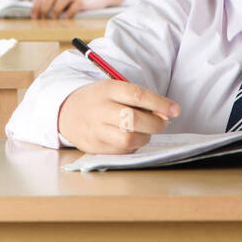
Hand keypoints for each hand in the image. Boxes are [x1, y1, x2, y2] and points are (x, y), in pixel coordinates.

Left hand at [29, 0, 124, 18]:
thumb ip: (51, 3)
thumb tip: (38, 17)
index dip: (36, 5)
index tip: (34, 17)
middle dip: (44, 9)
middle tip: (43, 20)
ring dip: (56, 11)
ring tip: (55, 20)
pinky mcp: (83, 0)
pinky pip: (75, 6)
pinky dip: (70, 12)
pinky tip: (67, 18)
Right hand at [57, 80, 179, 153]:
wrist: (66, 112)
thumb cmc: (98, 99)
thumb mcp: (114, 89)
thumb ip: (137, 100)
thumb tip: (164, 114)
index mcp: (107, 89)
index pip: (137, 95)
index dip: (160, 104)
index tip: (175, 110)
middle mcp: (100, 109)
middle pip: (134, 120)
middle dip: (155, 124)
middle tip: (163, 122)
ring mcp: (95, 130)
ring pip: (128, 139)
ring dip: (145, 137)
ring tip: (145, 131)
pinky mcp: (94, 147)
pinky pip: (121, 151)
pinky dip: (133, 146)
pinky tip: (132, 139)